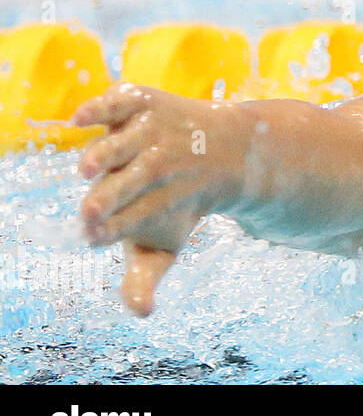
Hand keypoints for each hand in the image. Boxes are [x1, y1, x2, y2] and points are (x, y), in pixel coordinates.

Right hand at [73, 84, 252, 315]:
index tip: (96, 238)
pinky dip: (102, 107)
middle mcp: (157, 166)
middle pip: (130, 185)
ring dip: (106, 155)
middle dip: (109, 200)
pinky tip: (80, 121)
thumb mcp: (165, 244)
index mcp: (157, 204)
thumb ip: (146, 278)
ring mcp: (151, 132)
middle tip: (90, 214)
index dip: (113, 229)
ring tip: (89, 170)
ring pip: (124, 144)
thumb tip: (142, 313)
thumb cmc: (181, 205)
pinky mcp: (142, 103)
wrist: (230, 150)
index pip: (131, 220)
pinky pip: (121, 102)